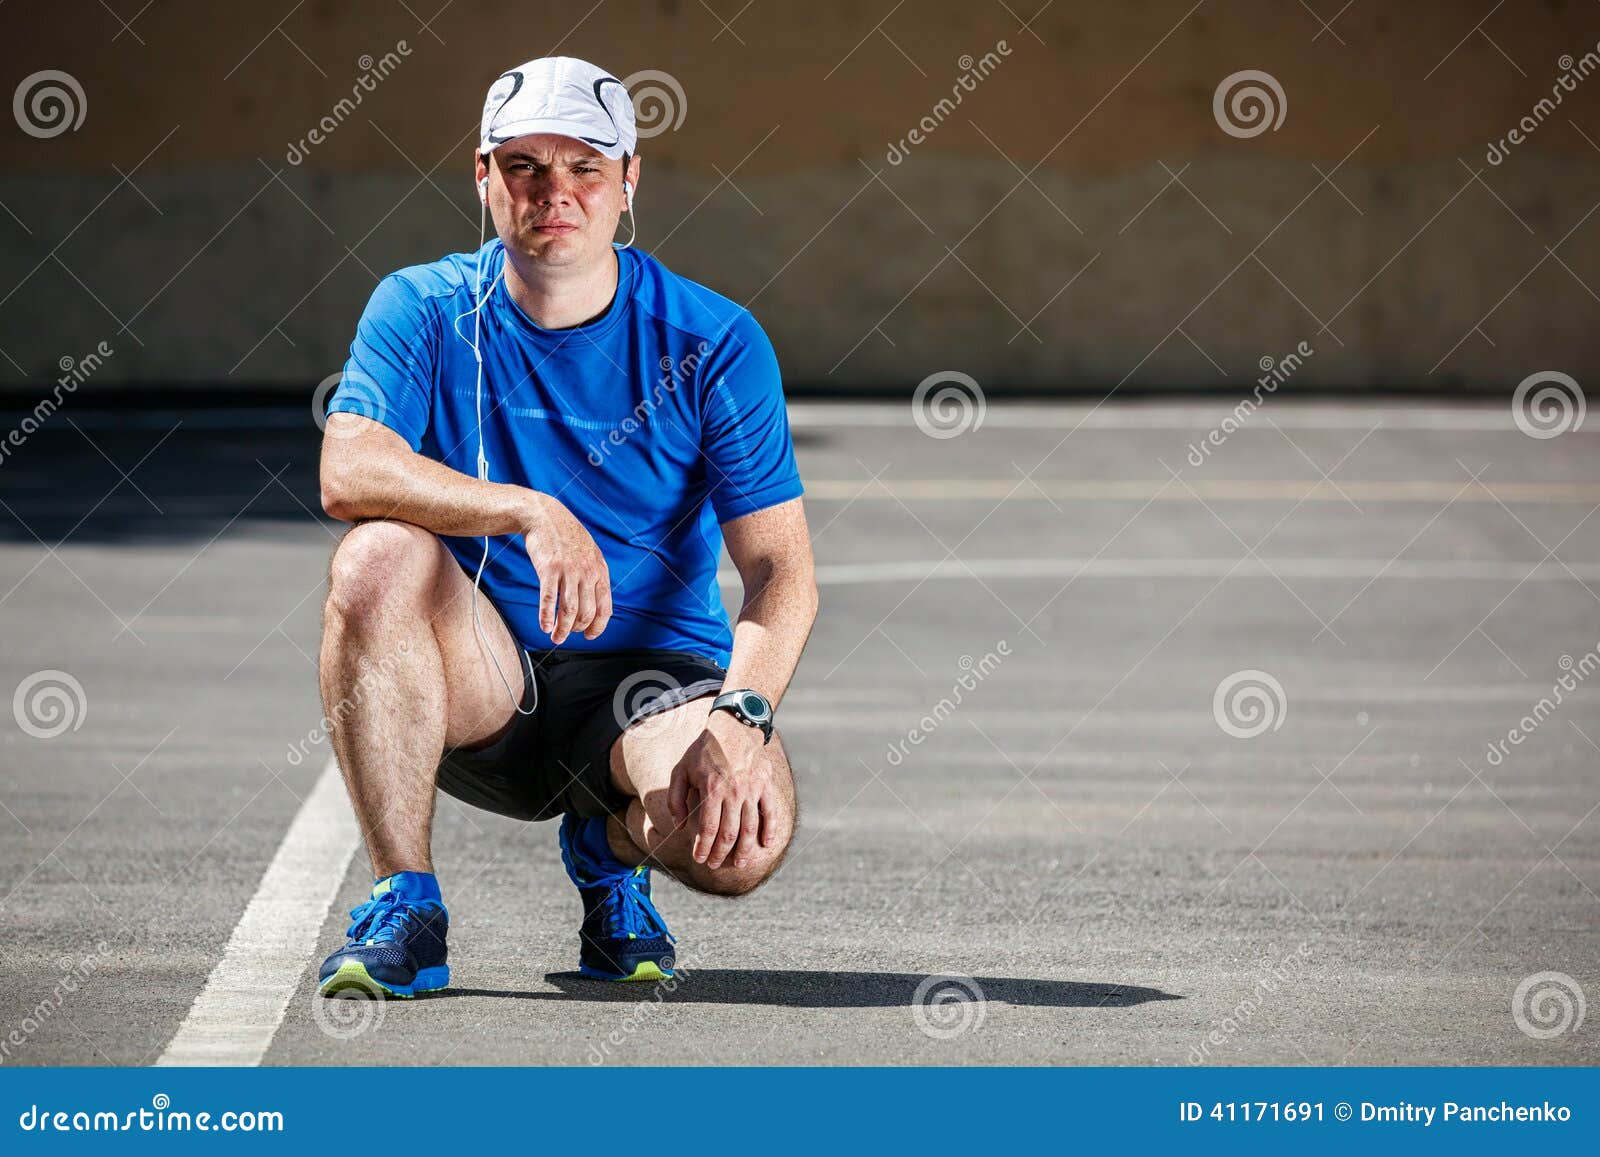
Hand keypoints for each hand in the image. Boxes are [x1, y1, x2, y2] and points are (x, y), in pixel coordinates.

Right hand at [520, 491, 611, 643]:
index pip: (605, 608)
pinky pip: (548, 599)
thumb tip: (596, 603)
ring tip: (556, 637)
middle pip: (586, 612)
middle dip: (577, 629)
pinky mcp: (549, 568)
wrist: (545, 516)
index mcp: (600, 571)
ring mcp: (568, 570)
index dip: (598, 626)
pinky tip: (545, 626)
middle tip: (566, 635)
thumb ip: (594, 576)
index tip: (589, 635)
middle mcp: (587, 572)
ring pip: (569, 610)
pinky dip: (546, 616)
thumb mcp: (590, 554)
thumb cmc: (567, 537)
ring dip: (563, 629)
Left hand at [668, 711, 778, 869]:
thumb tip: (679, 826)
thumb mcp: (681, 769)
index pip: (708, 828)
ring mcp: (753, 789)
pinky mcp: (766, 784)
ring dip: (744, 849)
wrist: (734, 725)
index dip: (703, 847)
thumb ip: (676, 799)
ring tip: (739, 863)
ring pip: (750, 827)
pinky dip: (770, 830)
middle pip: (729, 833)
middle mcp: (734, 791)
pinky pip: (771, 812)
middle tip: (714, 865)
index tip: (699, 859)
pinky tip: (765, 844)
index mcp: (712, 789)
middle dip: (720, 853)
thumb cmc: (704, 749)